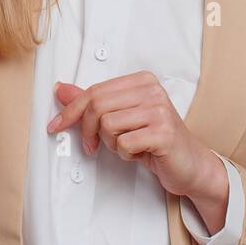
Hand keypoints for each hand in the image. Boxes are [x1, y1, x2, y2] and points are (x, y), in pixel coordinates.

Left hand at [46, 71, 225, 209]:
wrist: (189, 163)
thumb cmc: (156, 139)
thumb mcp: (122, 117)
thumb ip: (93, 102)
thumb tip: (61, 89)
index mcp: (142, 80)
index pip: (95, 90)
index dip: (71, 111)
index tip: (56, 125)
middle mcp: (152, 90)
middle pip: (97, 106)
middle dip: (89, 130)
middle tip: (94, 145)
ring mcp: (159, 110)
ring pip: (108, 125)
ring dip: (111, 144)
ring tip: (127, 145)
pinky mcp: (163, 133)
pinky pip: (124, 143)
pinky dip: (125, 154)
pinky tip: (138, 153)